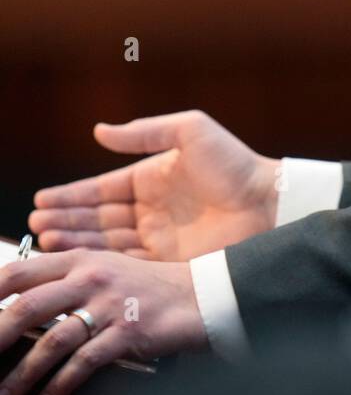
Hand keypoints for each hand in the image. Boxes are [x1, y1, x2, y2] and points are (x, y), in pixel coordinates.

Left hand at [0, 248, 207, 394]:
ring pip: (52, 340)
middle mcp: (90, 278)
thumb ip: (65, 279)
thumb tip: (20, 302)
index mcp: (79, 259)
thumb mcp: (104, 268)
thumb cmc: (146, 286)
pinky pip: (84, 362)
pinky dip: (60, 384)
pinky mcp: (126, 333)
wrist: (195, 295)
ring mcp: (108, 305)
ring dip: (23, 374)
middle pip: (27, 306)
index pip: (19, 270)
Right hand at [29, 110, 280, 261]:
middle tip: (36, 223)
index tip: (42, 199)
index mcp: (153, 178)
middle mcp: (151, 210)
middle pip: (98, 218)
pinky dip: (101, 262)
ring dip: (76, 242)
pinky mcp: (169, 264)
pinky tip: (77, 260)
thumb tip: (99, 130)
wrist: (269, 204)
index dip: (72, 195)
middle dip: (65, 220)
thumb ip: (144, 132)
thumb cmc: (234, 163)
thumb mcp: (189, 131)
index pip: (103, 189)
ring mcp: (159, 239)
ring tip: (46, 239)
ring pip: (106, 242)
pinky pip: (127, 263)